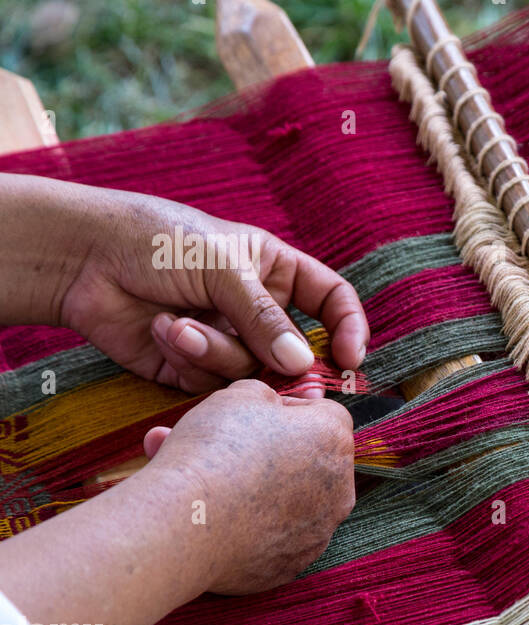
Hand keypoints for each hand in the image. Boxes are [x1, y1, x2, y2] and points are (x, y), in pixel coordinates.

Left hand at [1, 174, 368, 394]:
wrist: (83, 258)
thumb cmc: (157, 241)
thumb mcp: (222, 267)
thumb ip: (265, 318)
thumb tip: (302, 365)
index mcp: (276, 272)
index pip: (332, 302)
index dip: (348, 329)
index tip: (349, 359)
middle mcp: (257, 310)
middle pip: (295, 352)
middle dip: (279, 362)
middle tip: (276, 372)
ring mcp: (226, 340)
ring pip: (251, 372)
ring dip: (214, 352)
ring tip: (176, 325)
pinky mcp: (192, 368)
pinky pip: (211, 383)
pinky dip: (188, 360)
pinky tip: (161, 332)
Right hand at [140, 379, 355, 593]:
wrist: (188, 520)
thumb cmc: (216, 450)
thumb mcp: (239, 395)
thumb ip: (265, 395)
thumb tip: (271, 407)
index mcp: (334, 439)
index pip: (324, 414)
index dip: (287, 410)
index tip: (253, 415)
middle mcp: (339, 488)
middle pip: (307, 460)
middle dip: (269, 452)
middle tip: (224, 448)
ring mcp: (319, 531)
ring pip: (287, 501)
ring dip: (254, 488)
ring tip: (206, 481)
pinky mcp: (293, 564)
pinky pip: (273, 537)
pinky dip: (249, 527)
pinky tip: (214, 517)